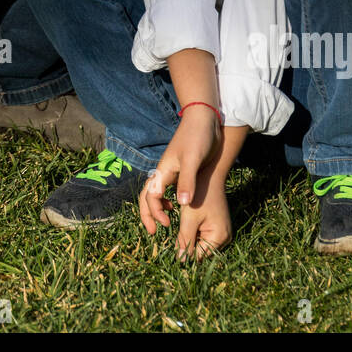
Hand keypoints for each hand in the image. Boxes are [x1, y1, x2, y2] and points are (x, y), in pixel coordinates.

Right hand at [139, 104, 221, 236]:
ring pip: (157, 193)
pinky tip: (178, 206)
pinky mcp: (182, 170)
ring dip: (157, 209)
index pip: (151, 196)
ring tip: (167, 223)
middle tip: (154, 232)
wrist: (204, 119)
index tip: (166, 226)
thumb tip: (181, 204)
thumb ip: (187, 181)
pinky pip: (169, 189)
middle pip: (147, 196)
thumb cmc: (197, 137)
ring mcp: (172, 171)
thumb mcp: (193, 160)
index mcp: (163, 170)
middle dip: (148, 215)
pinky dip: (169, 201)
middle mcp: (164, 172)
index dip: (155, 213)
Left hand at [174, 154, 233, 259]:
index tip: (168, 252)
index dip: (184, 254)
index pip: (198, 256)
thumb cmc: (199, 194)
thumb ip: (184, 239)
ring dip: (188, 238)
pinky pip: (202, 233)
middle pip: (199, 250)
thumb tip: (180, 260)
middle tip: (169, 241)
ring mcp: (221, 231)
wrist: (210, 174)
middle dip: (185, 246)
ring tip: (177, 230)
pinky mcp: (216, 225)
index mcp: (219, 237)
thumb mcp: (189, 217)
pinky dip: (192, 231)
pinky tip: (185, 223)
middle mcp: (224, 237)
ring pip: (199, 242)